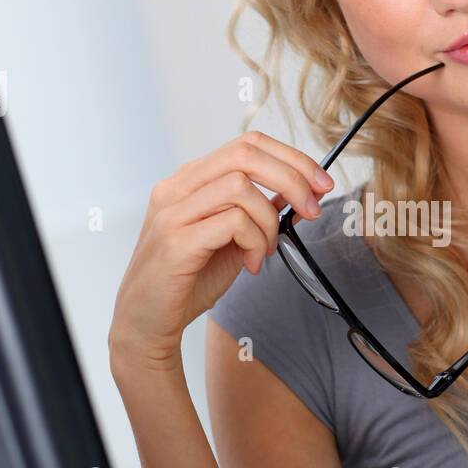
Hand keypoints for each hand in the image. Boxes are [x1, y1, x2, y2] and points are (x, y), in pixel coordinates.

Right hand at [109, 130, 333, 369]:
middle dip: (293, 178)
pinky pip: (233, 222)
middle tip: (313, 208)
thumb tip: (301, 193)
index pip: (248, 144)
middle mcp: (177, 187)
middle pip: (246, 155)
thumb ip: (258, 213)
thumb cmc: (188, 281)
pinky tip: (251, 264)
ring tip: (266, 249)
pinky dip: (255, 242)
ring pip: (241, 186)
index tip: (321, 182)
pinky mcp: (176, 240)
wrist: (146, 322)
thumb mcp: (233, 239)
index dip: (292, 158)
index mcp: (191, 180)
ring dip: (269, 220)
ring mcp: (172, 212)